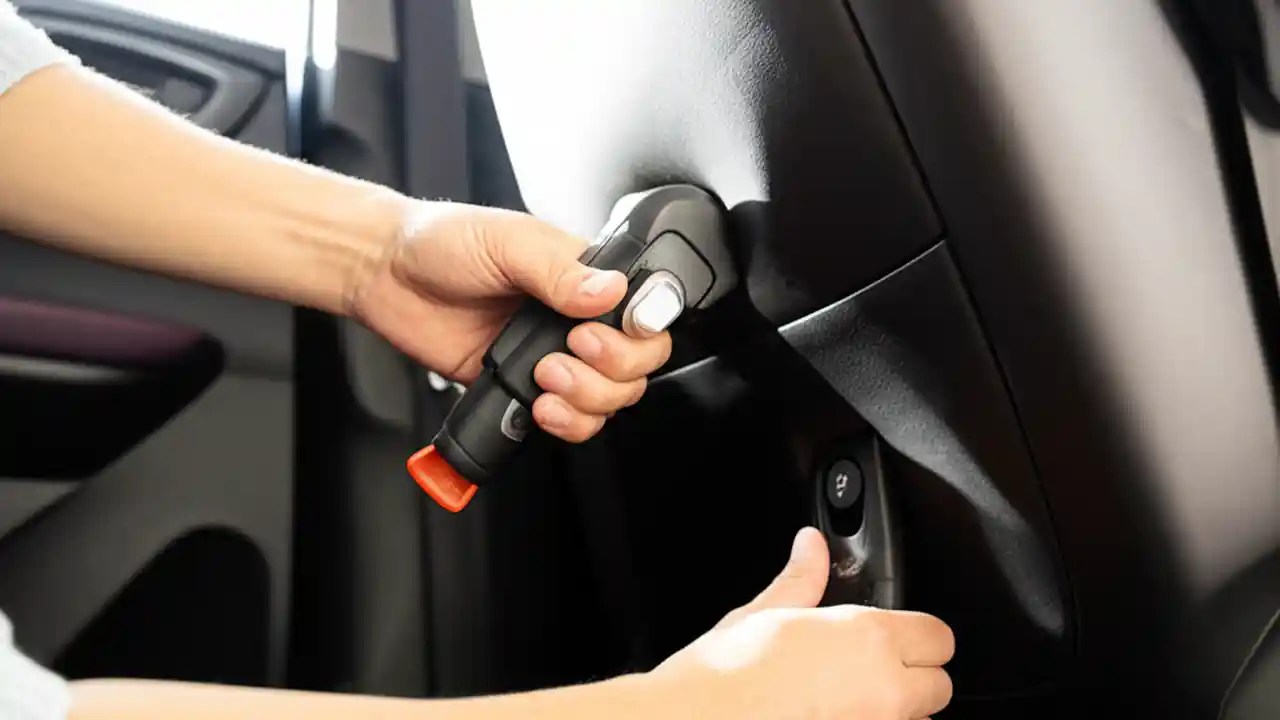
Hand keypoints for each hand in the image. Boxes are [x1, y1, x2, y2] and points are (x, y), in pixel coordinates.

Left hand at [349, 200, 671, 441]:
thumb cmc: (442, 243)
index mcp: (585, 275)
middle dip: (612, 369)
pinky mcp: (526, 388)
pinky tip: (539, 406)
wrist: (387, 276)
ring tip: (544, 377)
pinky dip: (566, 423)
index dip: (640, 331)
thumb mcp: (506, 241)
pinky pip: (572, 420)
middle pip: (639, 362)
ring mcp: (555, 356)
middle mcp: (576, 318)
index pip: (645, 310)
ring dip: (587, 399)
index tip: (603, 331)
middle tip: (567, 351)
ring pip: (611, 398)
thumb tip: (608, 290)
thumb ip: (559, 269)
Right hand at [652, 528, 954, 719]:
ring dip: (895, 710)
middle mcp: (884, 689)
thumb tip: (811, 547)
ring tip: (845, 698)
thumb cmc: (725, 676)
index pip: (938, 636)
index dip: (920, 635)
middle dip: (915, 679)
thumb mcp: (763, 614)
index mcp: (867, 638)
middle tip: (872, 670)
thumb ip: (802, 579)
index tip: (897, 636)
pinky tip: (831, 714)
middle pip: (940, 687)